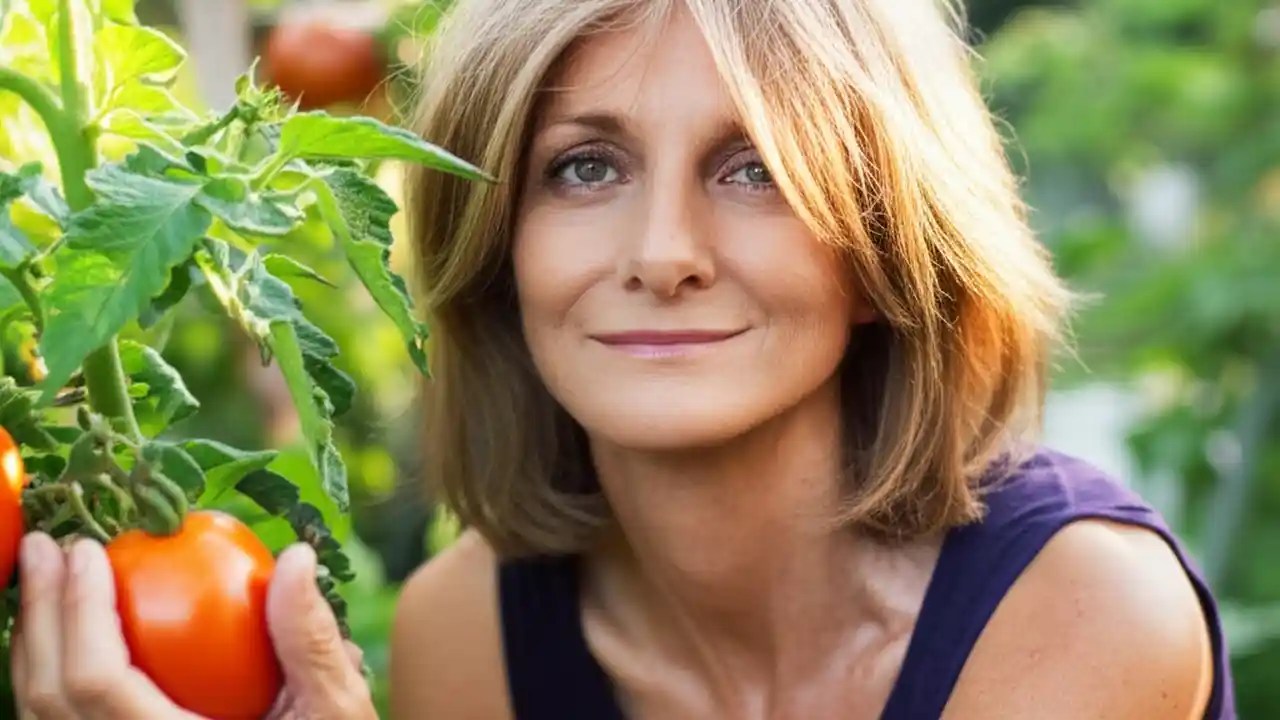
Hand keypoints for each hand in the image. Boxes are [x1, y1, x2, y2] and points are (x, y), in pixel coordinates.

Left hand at [10, 532, 376, 718]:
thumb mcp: (333, 708)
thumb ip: (309, 639)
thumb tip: (295, 557)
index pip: (98, 685)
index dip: (81, 612)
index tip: (89, 551)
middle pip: (50, 696)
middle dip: (41, 611)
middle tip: (45, 545)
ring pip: (41, 713)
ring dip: (36, 636)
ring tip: (45, 573)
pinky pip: (61, 719)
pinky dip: (50, 665)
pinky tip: (67, 621)